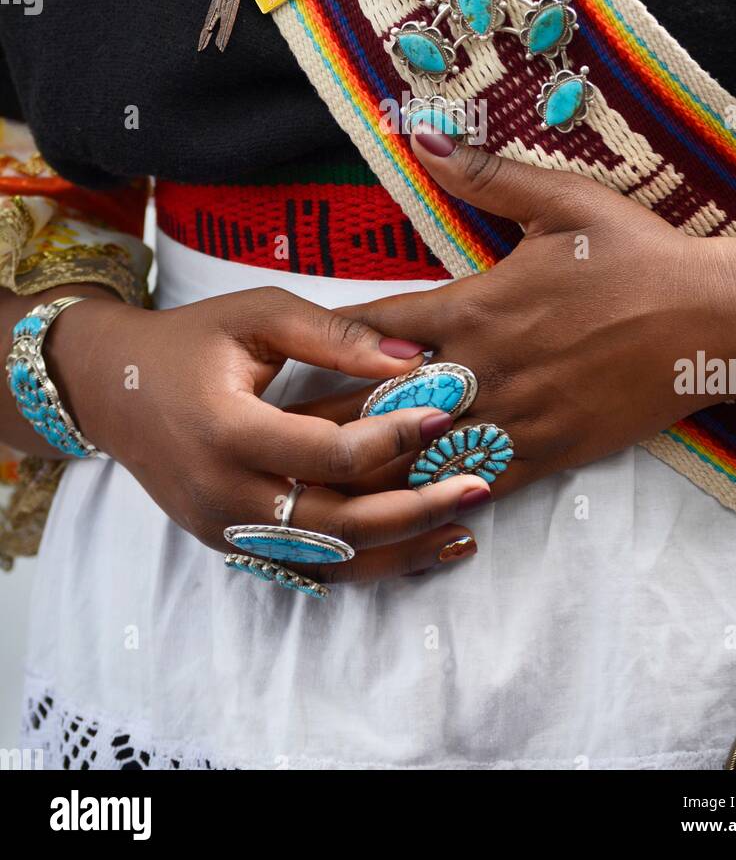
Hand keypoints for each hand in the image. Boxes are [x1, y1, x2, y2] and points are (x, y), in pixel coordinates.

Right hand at [48, 287, 491, 579]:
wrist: (113, 389)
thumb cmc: (191, 341)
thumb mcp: (258, 314)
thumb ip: (336, 335)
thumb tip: (417, 357)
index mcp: (228, 431)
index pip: (331, 453)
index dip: (395, 438)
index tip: (446, 415)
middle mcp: (224, 495)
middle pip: (338, 520)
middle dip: (415, 509)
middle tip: (477, 487)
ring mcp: (226, 530)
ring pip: (329, 558)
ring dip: (401, 551)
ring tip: (465, 535)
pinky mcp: (231, 544)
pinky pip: (308, 566)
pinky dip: (365, 563)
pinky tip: (416, 550)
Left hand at [309, 131, 735, 497]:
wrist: (711, 320)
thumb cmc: (635, 253)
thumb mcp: (560, 200)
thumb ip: (483, 174)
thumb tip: (421, 135)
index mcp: (475, 304)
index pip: (377, 325)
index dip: (324, 340)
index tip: (276, 354)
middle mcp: (483, 367)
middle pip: (383, 400)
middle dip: (326, 415)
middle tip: (270, 430)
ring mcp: (515, 416)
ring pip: (423, 450)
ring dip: (368, 464)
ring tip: (312, 480)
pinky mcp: (550, 452)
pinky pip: (480, 481)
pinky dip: (437, 493)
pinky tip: (401, 509)